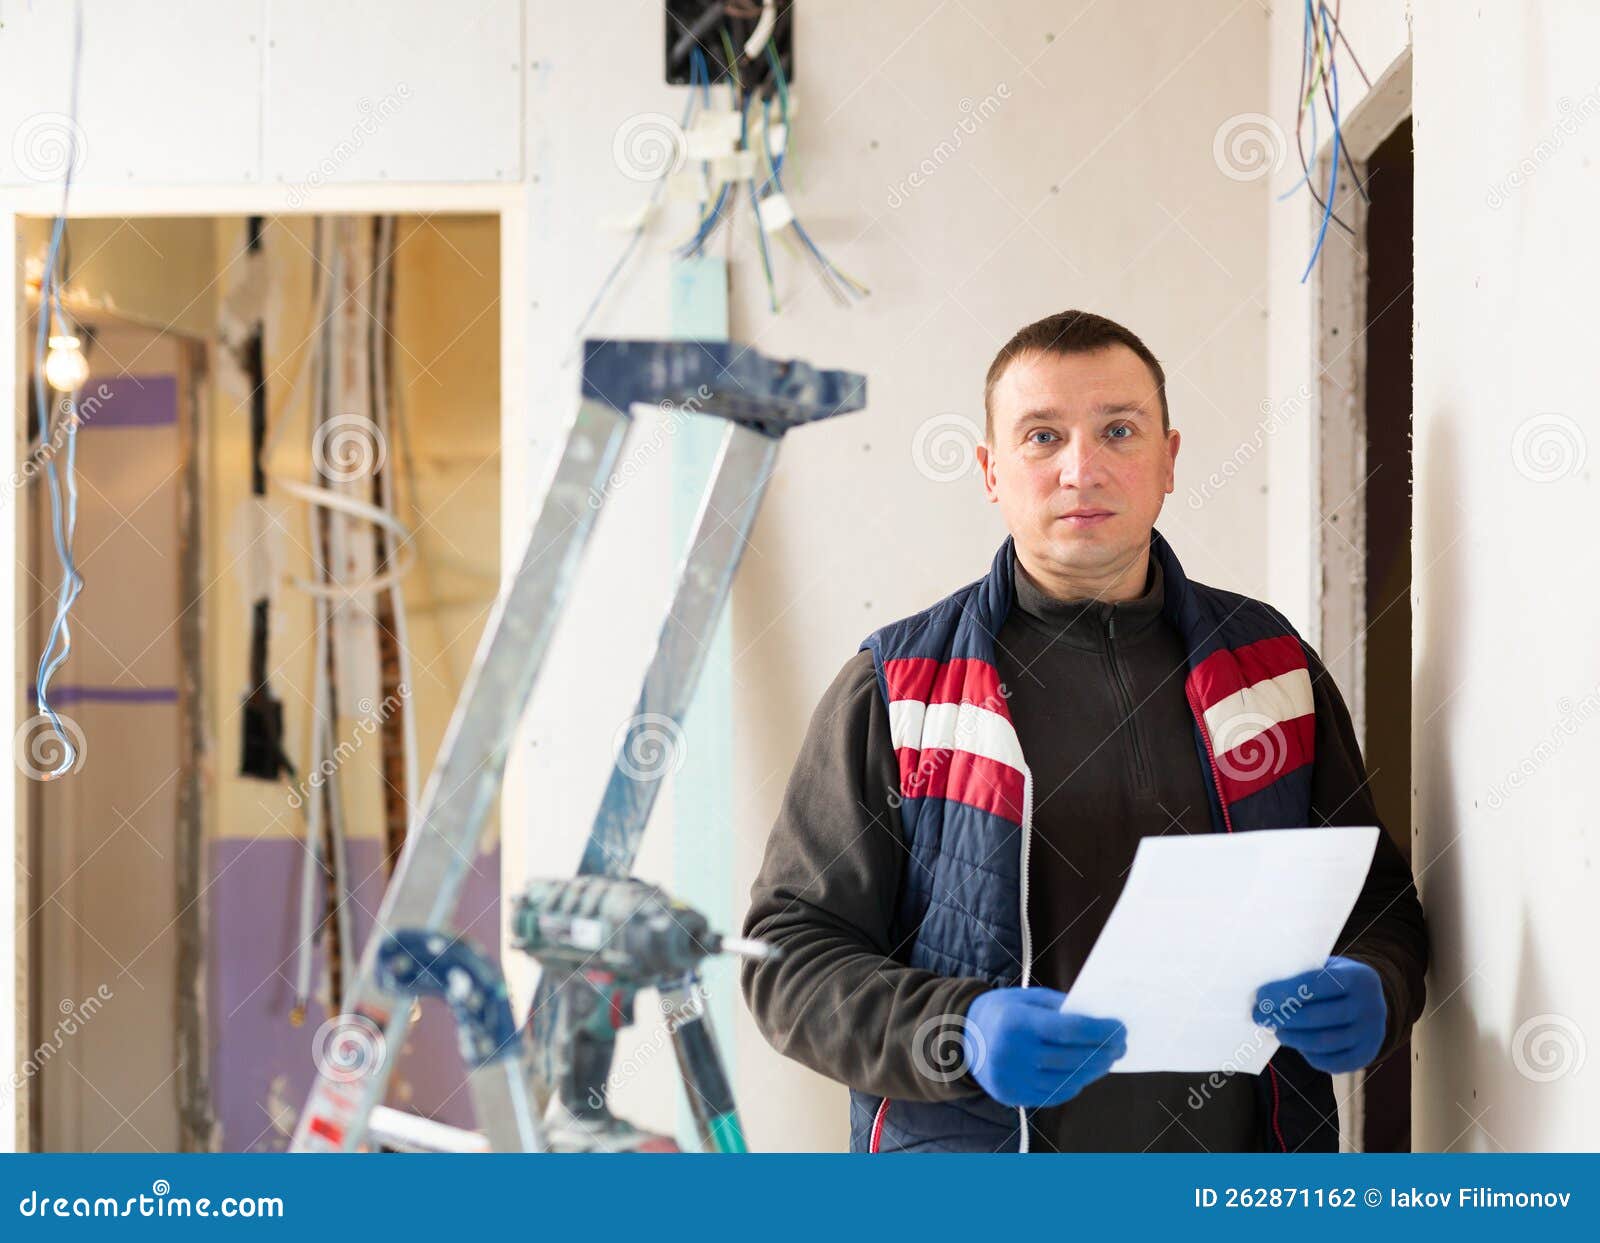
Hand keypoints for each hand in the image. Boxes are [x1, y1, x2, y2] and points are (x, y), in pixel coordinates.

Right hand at [961, 986, 1125, 1107]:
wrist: (961, 1037)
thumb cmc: (1004, 1012)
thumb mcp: (1028, 998)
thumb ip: (1062, 1008)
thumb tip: (1102, 1022)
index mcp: (1016, 1022)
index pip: (1070, 1029)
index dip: (1101, 1030)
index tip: (1121, 1028)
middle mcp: (1012, 1053)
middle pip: (1073, 1058)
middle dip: (1104, 1052)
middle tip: (1121, 1045)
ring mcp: (1011, 1078)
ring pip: (1068, 1079)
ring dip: (1094, 1070)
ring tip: (1107, 1059)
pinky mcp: (1012, 1096)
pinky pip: (1055, 1094)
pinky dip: (1075, 1083)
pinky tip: (1084, 1072)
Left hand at [1253, 955, 1386, 1072]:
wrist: (1373, 999)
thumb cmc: (1338, 979)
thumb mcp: (1329, 967)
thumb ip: (1304, 974)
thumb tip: (1266, 992)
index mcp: (1358, 978)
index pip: (1316, 985)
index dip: (1285, 992)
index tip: (1261, 997)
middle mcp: (1370, 1006)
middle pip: (1318, 1016)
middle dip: (1283, 1018)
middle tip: (1260, 1016)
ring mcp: (1372, 1033)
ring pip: (1324, 1042)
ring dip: (1293, 1038)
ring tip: (1277, 1031)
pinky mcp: (1367, 1054)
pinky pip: (1333, 1062)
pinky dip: (1310, 1055)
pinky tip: (1297, 1044)